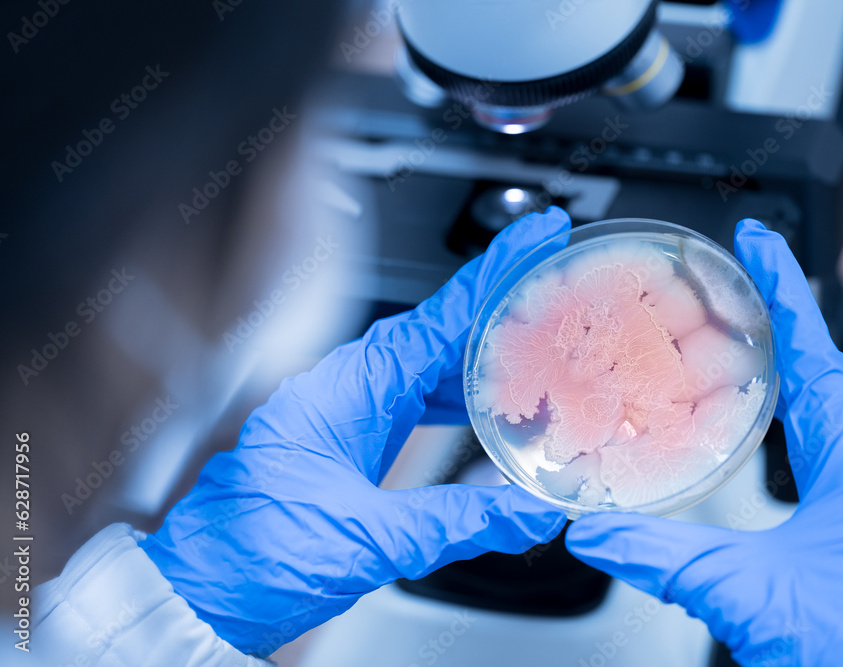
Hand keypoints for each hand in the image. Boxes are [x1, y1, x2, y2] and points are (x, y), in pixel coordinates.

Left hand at [140, 208, 571, 654]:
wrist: (203, 591)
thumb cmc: (256, 555)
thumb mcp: (370, 539)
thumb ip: (458, 520)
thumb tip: (528, 511)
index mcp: (349, 388)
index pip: (440, 316)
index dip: (495, 273)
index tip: (535, 234)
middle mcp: (347, 386)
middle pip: (441, 330)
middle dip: (500, 305)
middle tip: (553, 282)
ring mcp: (347, 408)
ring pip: (430, 364)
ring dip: (483, 354)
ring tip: (538, 343)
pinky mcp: (349, 434)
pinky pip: (414, 397)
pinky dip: (457, 394)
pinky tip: (488, 404)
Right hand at [565, 219, 842, 664]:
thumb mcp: (749, 595)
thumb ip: (662, 554)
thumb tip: (593, 528)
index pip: (815, 348)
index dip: (781, 288)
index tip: (760, 240)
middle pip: (840, 376)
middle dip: (790, 339)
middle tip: (739, 315)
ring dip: (813, 389)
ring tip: (764, 373)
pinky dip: (834, 436)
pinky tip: (806, 453)